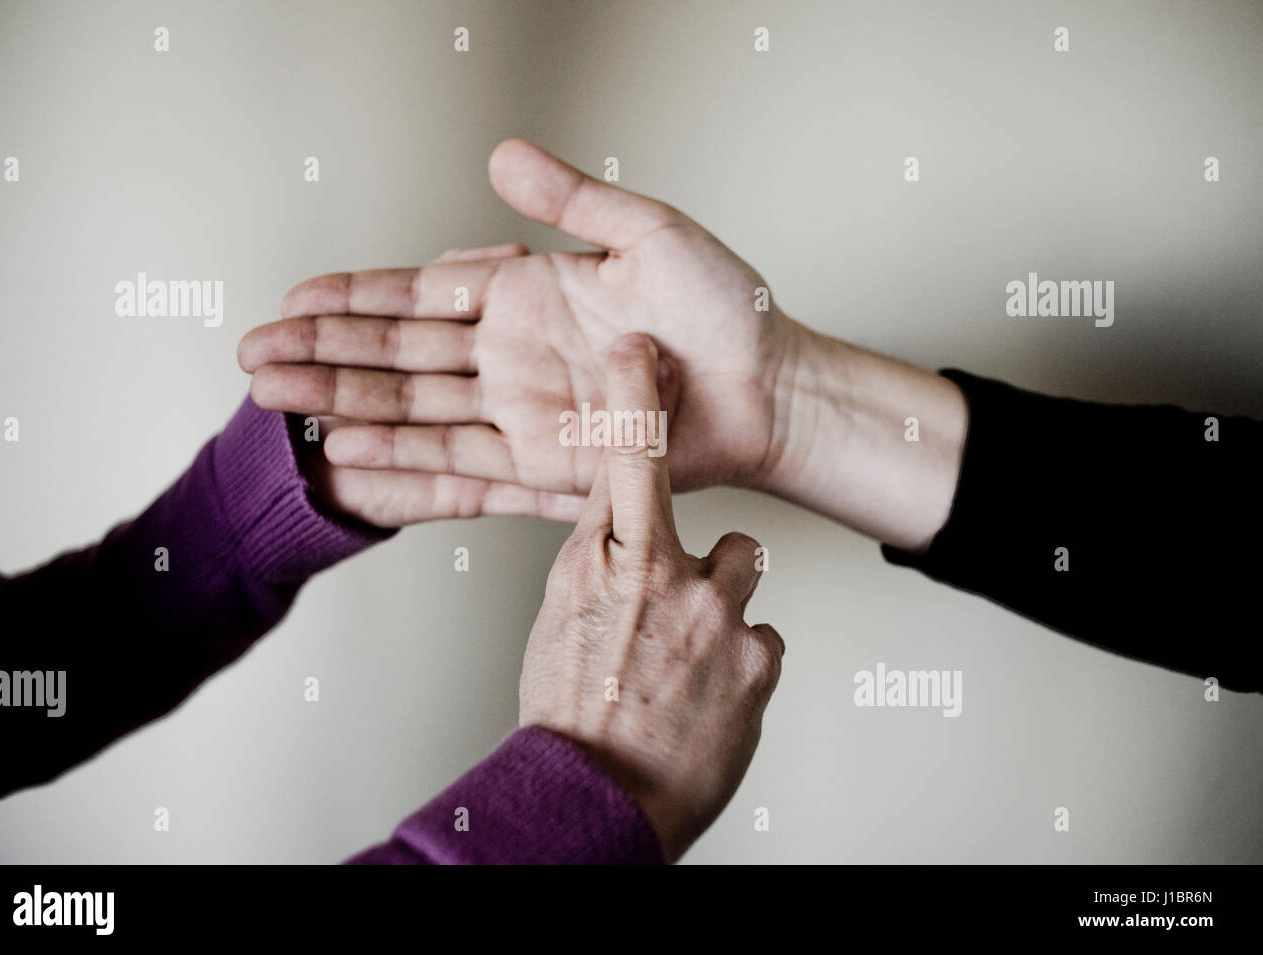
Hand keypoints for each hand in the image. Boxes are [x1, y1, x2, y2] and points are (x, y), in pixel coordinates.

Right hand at [238, 139, 803, 511]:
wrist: (769, 387)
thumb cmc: (723, 310)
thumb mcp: (647, 233)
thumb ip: (570, 200)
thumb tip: (501, 153)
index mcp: (526, 294)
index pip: (420, 292)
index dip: (355, 296)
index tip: (295, 296)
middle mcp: (511, 355)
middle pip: (398, 354)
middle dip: (323, 352)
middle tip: (254, 352)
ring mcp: (523, 409)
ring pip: (414, 406)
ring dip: (343, 402)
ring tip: (275, 398)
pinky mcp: (547, 463)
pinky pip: (462, 459)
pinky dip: (405, 454)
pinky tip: (349, 445)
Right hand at [518, 334, 783, 861]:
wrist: (595, 797)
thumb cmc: (568, 714)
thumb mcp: (562, 618)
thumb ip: (598, 559)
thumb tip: (617, 524)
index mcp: (600, 562)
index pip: (622, 460)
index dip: (637, 398)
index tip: (644, 352)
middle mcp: (662, 577)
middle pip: (717, 527)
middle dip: (709, 561)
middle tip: (680, 615)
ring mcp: (716, 618)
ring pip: (745, 573)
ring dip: (725, 611)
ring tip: (690, 666)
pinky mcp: (758, 661)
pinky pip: (762, 638)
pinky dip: (739, 664)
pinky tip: (705, 696)